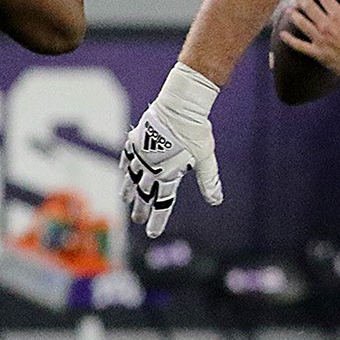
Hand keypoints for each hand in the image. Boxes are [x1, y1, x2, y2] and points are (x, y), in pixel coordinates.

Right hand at [119, 63, 221, 237]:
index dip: (158, 220)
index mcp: (168, 175)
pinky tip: (124, 172)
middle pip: (144, 194)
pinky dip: (126, 166)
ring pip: (132, 176)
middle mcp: (151, 167)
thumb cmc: (196, 132)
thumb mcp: (205, 159)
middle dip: (141, 208)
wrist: (180, 105)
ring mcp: (142, 153)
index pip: (162, 204)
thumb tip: (216, 201)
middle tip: (138, 220)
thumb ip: (208, 180)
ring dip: (129, 190)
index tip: (152, 233)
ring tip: (126, 200)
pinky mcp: (137, 139)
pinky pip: (128, 157)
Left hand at [276, 0, 339, 78]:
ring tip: (289, 8)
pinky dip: (289, 40)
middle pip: (308, 6)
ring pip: (301, 23)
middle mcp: (325, 25)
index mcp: (337, 14)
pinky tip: (282, 35)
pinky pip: (299, 46)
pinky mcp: (317, 52)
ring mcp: (319, 39)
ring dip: (293, 14)